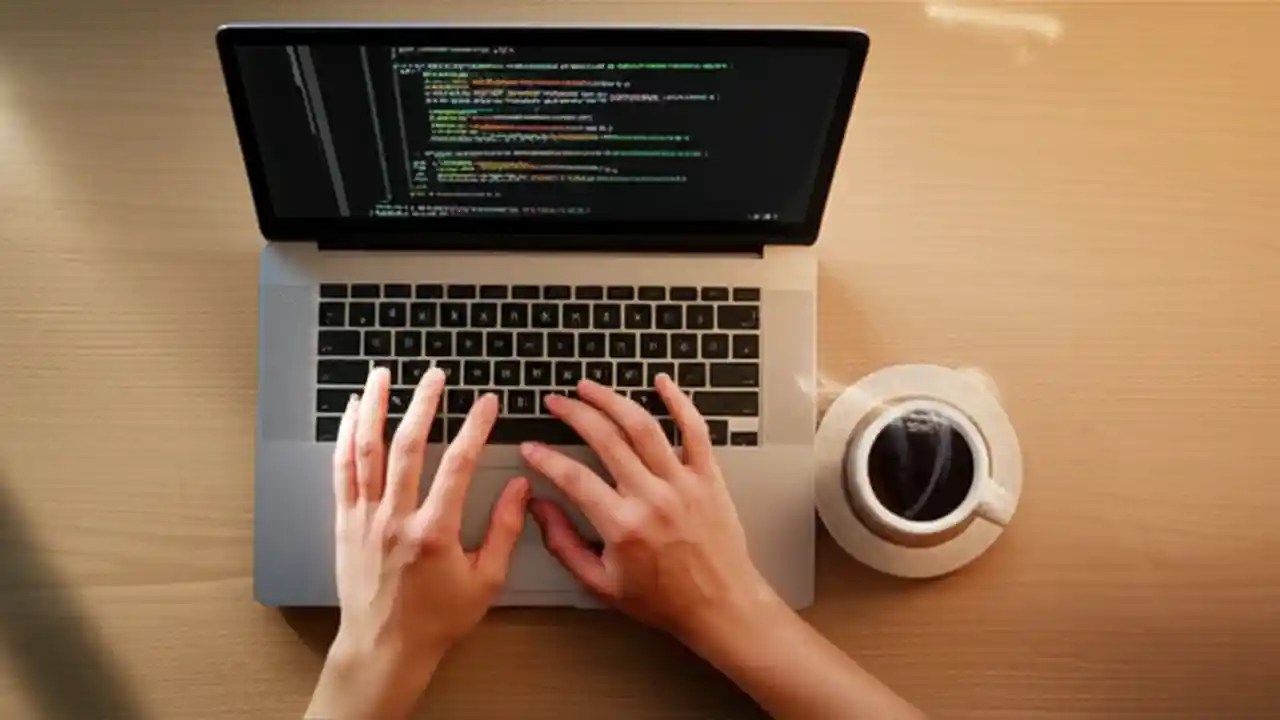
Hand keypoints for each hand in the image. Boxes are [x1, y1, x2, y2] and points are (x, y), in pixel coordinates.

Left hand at [307, 367, 528, 719]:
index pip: (458, 465)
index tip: (488, 402)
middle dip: (424, 404)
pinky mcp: (345, 522)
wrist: (384, 647)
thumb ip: (505, 530)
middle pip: (407, 447)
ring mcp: (365, 518)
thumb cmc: (437, 619)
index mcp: (434, 533)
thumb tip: (522, 488)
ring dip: (374, 408)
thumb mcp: (486, 581)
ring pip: (366, 450)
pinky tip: (351, 412)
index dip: (476, 428)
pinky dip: (345, 437)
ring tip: (382, 375)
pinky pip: (342, 470)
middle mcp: (395, 519)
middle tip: (435, 375)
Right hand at [523, 375, 783, 644]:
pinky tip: (662, 382)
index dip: (546, 458)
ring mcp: (683, 483)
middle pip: (606, 438)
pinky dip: (679, 401)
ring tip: (589, 388)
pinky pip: (694, 430)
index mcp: (623, 526)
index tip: (531, 447)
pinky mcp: (709, 477)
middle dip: (574, 413)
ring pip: (643, 426)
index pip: (573, 477)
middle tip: (556, 402)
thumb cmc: (663, 599)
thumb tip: (540, 508)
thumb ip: (563, 544)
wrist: (720, 605)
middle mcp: (652, 497)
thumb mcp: (600, 584)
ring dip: (612, 400)